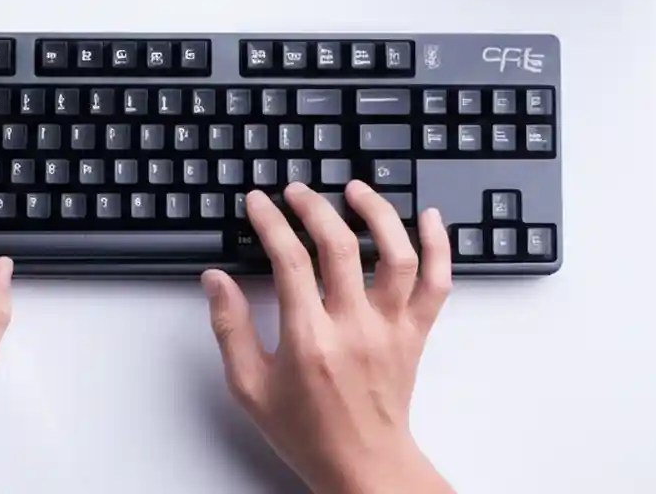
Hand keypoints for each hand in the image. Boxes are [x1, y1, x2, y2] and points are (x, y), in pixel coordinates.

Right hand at [202, 181, 453, 493]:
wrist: (364, 465)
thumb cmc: (308, 432)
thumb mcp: (249, 386)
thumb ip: (230, 328)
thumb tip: (216, 280)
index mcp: (309, 340)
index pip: (289, 260)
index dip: (270, 222)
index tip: (259, 203)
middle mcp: (354, 328)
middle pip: (340, 246)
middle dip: (314, 206)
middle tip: (297, 191)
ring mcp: (391, 329)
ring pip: (397, 255)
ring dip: (378, 213)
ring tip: (356, 190)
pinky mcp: (415, 334)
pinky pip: (437, 283)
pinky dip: (439, 245)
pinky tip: (430, 218)